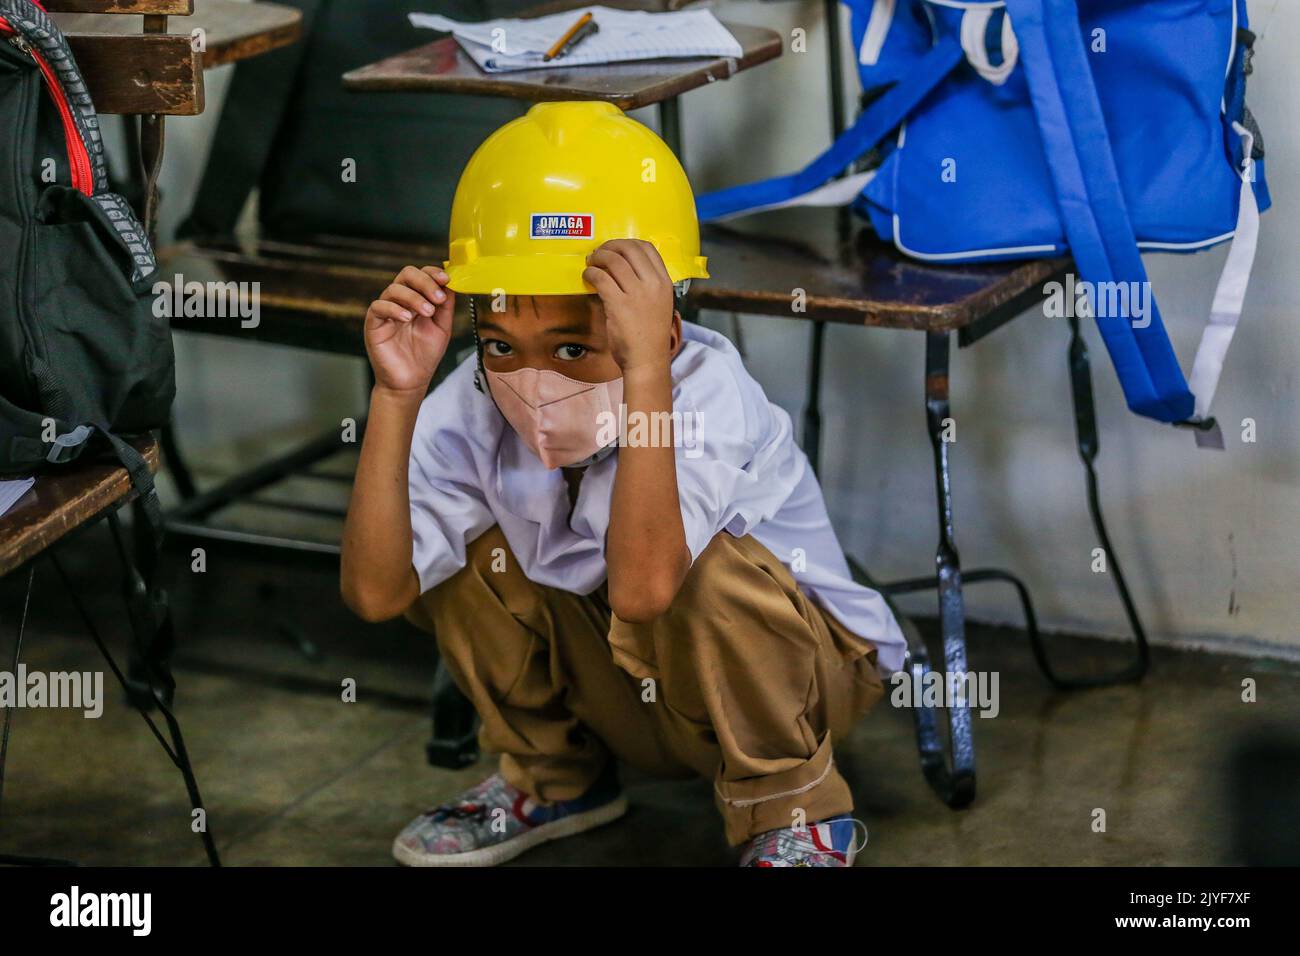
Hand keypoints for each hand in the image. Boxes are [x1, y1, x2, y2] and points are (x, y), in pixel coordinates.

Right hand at [364, 266, 454, 395]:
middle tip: (438, 297)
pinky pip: (379, 307)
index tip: (446, 279)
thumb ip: (446, 306)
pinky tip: (407, 318)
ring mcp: (386, 311)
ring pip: (393, 289)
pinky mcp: (374, 323)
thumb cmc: (425, 355)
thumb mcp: (442, 328)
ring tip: (428, 312)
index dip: (432, 273)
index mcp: (417, 299)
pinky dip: (394, 308)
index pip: (421, 275)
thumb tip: (451, 283)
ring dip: (414, 297)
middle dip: (424, 281)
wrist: (411, 381)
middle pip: (406, 275)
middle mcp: (400, 301)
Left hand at [583, 239, 674, 372]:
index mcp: (664, 282)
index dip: (627, 243)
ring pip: (614, 260)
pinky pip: (601, 278)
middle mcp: (653, 284)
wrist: (647, 360)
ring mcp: (637, 294)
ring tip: (590, 264)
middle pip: (629, 249)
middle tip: (598, 254)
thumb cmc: (650, 336)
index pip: (647, 248)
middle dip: (610, 247)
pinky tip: (587, 277)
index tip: (615, 249)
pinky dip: (591, 273)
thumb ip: (645, 285)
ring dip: (598, 258)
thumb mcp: (657, 304)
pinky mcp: (619, 304)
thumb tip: (620, 269)